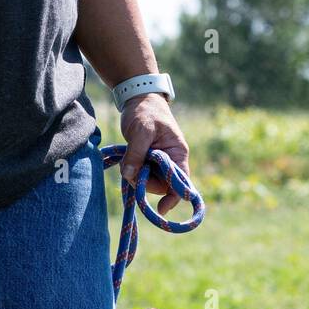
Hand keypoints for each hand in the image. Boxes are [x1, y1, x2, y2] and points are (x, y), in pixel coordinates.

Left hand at [119, 94, 190, 215]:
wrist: (138, 99)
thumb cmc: (146, 111)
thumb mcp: (141, 130)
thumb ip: (136, 153)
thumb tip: (130, 176)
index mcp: (178, 154)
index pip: (180, 183)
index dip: (173, 198)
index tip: (161, 209)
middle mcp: (171, 161)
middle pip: (161, 186)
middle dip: (145, 182)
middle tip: (130, 167)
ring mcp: (159, 163)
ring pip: (148, 181)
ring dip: (135, 176)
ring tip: (128, 157)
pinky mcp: (147, 162)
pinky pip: (140, 175)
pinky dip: (131, 171)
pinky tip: (127, 158)